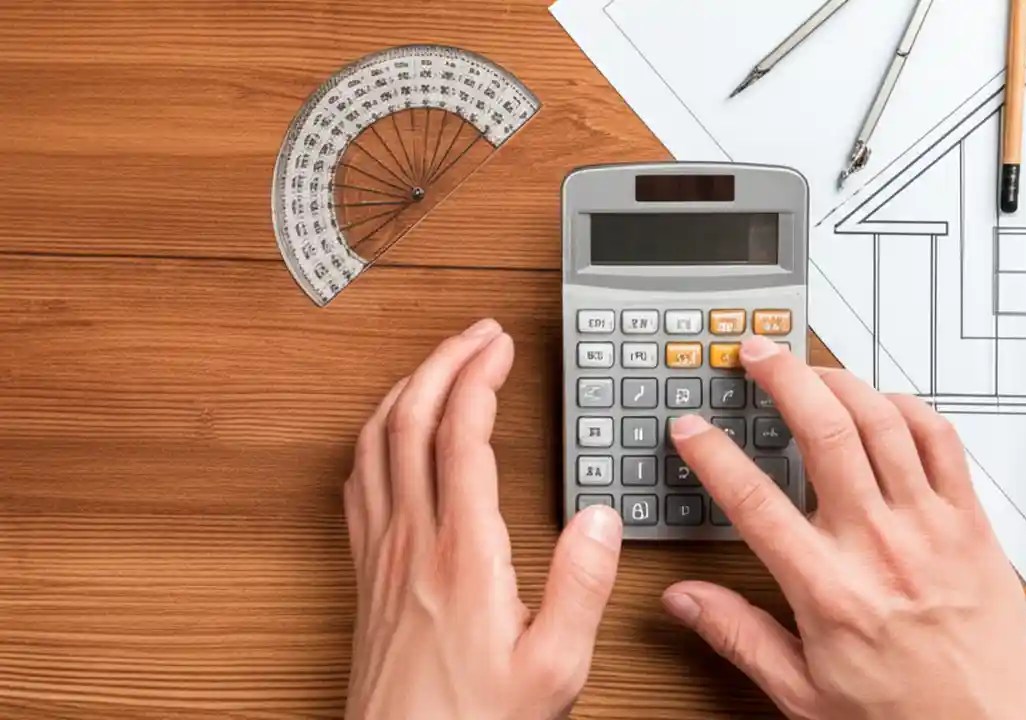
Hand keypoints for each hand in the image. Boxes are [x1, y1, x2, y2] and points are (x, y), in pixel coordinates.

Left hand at [343, 319, 623, 719]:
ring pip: (375, 441)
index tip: (499, 344)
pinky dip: (375, 435)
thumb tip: (598, 516)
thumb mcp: (553, 667)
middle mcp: (412, 541)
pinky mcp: (364, 571)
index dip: (479, 375)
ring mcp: (380, 553)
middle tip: (475, 334)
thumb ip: (581, 586)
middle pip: (410, 419)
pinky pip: (357, 479)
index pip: (462, 435)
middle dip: (442, 361)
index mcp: (463, 553)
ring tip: (439, 364)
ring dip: (406, 388)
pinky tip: (390, 435)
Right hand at [663, 335, 1025, 719]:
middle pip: (823, 433)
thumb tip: (684, 601)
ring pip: (882, 422)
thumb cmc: (908, 713)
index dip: (714, 455)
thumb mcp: (804, 693)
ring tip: (809, 368)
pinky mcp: (969, 520)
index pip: (754, 502)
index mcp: (830, 590)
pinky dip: (908, 407)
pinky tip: (882, 402)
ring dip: (840, 380)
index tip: (692, 429)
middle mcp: (879, 546)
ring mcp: (929, 525)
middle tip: (755, 354)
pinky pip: (940, 440)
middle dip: (782, 379)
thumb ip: (739, 637)